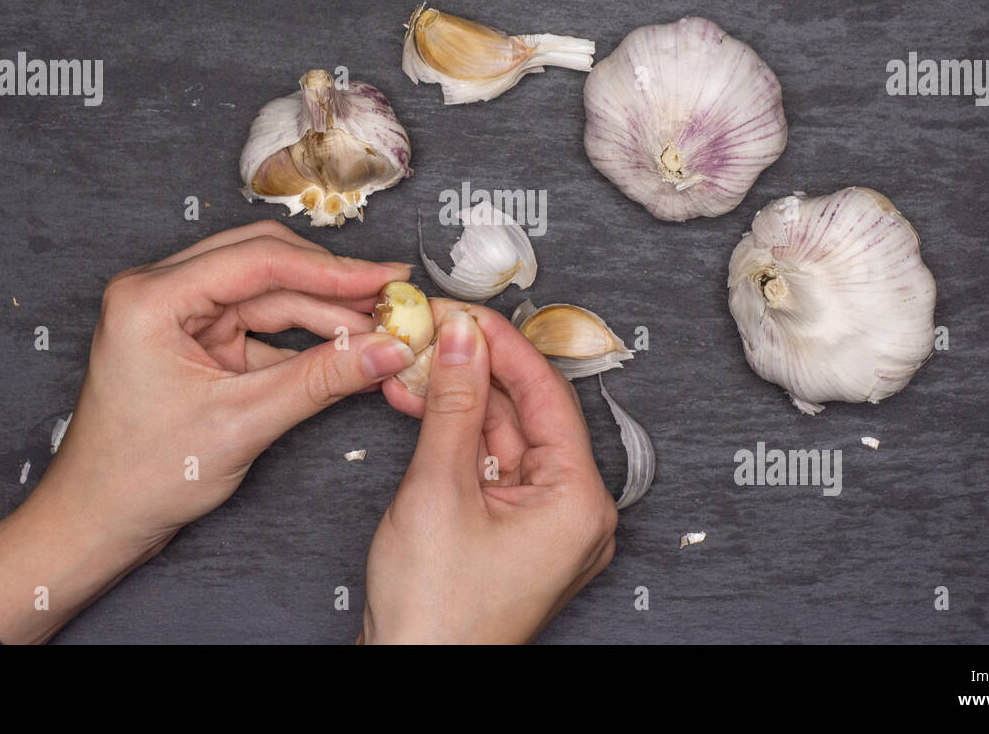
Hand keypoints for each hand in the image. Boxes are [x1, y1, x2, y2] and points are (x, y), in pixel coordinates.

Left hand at [0, 220, 415, 642]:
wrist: (97, 522)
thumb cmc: (140, 477)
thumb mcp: (242, 424)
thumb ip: (320, 381)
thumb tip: (387, 350)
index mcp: (151, 298)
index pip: (258, 260)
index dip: (332, 269)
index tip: (386, 279)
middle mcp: (160, 291)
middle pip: (265, 263)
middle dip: (332, 284)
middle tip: (392, 298)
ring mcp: (179, 314)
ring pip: (269, 294)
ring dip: (324, 313)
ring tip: (381, 329)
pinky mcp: (196, 339)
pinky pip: (261, 324)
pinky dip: (304, 338)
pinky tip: (346, 349)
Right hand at [362, 303, 618, 643]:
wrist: (409, 676)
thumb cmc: (434, 613)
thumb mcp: (438, 489)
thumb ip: (453, 404)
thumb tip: (461, 339)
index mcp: (579, 503)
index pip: (548, 395)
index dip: (502, 345)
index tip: (464, 312)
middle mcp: (574, 513)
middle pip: (527, 414)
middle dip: (474, 370)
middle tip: (433, 330)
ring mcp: (544, 527)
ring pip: (504, 438)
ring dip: (458, 400)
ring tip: (414, 362)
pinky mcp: (514, 535)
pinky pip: (491, 468)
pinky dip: (456, 437)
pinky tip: (421, 402)